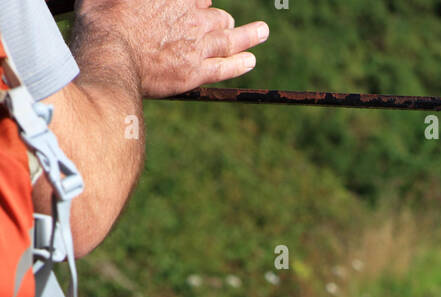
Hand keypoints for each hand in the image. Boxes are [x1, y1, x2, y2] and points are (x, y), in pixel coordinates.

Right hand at [73, 0, 269, 96]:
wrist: (110, 54)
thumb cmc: (103, 19)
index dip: (199, 2)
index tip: (200, 5)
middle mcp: (191, 15)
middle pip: (215, 14)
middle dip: (221, 18)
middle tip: (227, 22)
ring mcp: (196, 44)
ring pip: (228, 37)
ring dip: (249, 35)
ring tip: (262, 32)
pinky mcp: (196, 71)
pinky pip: (225, 67)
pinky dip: (240, 63)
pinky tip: (251, 60)